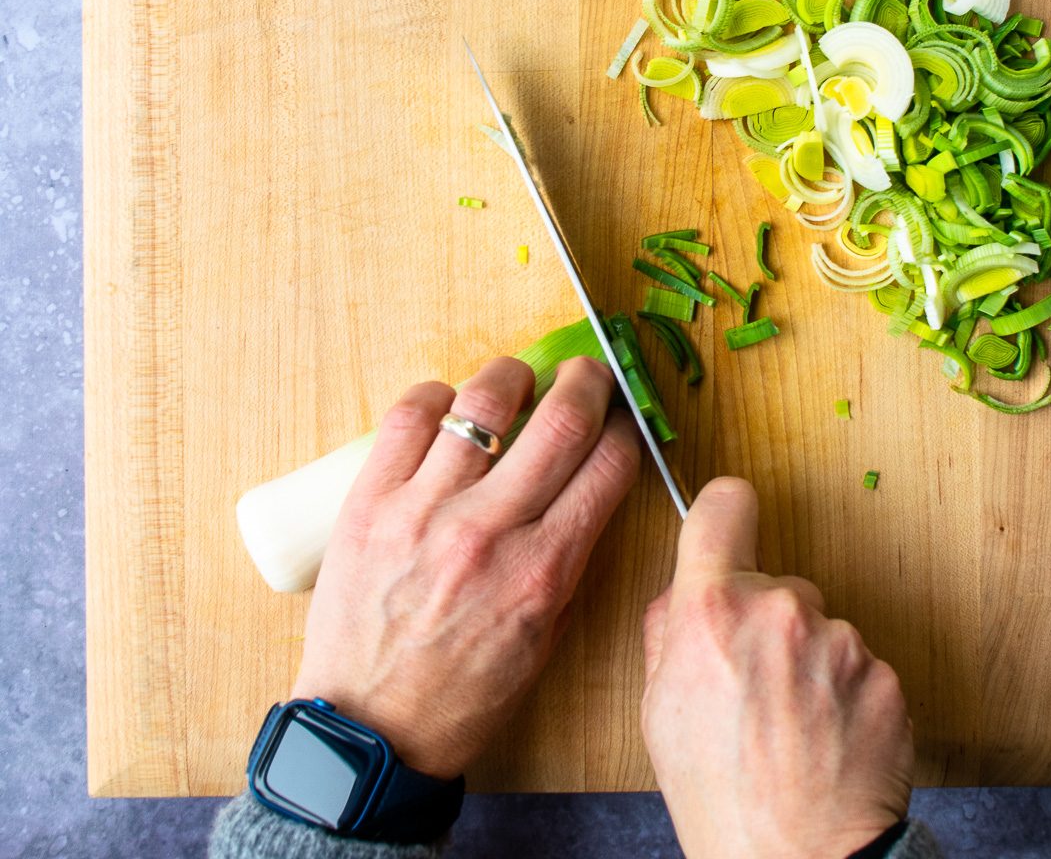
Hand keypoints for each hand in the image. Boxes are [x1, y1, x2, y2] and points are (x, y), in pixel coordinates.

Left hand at [293, 354, 639, 777]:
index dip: (625, 427)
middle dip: (587, 381)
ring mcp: (424, 510)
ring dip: (513, 376)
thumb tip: (588, 485)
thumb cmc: (463, 694)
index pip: (607, 465)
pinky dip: (436, 397)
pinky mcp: (370, 501)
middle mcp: (489, 530)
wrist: (369, 734)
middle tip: (589, 372)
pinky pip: (408, 417)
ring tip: (517, 381)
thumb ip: (569, 558)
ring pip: (484, 400)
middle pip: (561, 419)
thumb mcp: (545, 637)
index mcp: (543, 570)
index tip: (623, 416)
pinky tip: (448, 406)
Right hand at [641, 477, 912, 858]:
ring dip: (809, 662)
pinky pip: (859, 666)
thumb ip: (670, 630)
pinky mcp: (885, 676)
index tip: (728, 525)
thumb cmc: (720, 799)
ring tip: (792, 728)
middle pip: (776, 581)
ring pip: (820, 628)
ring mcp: (841, 641)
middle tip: (754, 687)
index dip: (724, 513)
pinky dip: (846, 695)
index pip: (724, 503)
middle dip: (766, 621)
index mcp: (713, 608)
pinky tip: (827, 741)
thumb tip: (686, 590)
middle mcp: (780, 609)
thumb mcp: (658, 709)